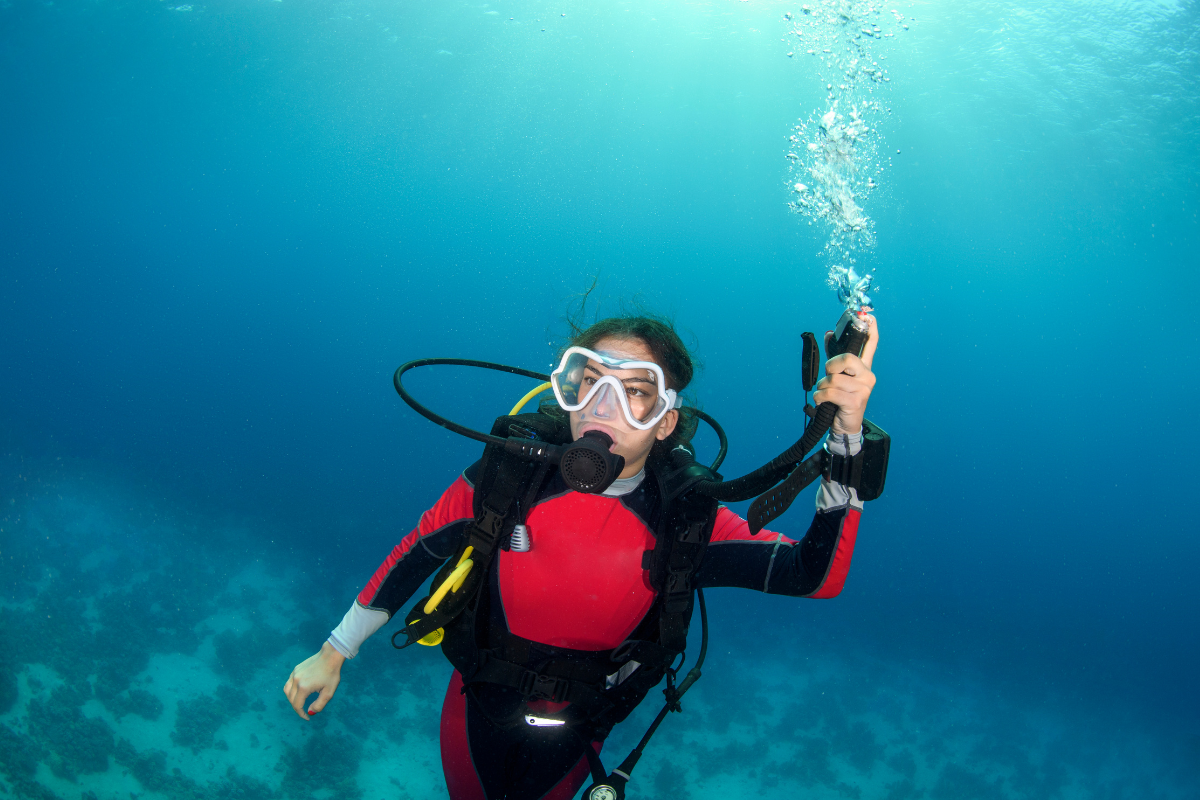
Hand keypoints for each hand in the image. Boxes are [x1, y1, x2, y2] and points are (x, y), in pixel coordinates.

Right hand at [283, 641, 344, 719]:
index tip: (307, 718)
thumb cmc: (331, 674)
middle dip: (296, 708)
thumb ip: (319, 705)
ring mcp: (294, 674)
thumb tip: (310, 712)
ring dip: (291, 699)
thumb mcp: (328, 693)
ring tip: (300, 703)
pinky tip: (299, 691)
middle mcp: (296, 681)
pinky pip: (289, 683)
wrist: (330, 656)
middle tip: (304, 711)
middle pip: (291, 699)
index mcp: (303, 688)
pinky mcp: (295, 669)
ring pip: (287, 691)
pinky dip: (291, 690)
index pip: (297, 706)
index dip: (301, 714)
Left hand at [814, 313, 877, 434]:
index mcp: (864, 367)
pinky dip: (820, 397)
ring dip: (822, 387)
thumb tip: (830, 333)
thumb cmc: (840, 398)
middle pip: (847, 359)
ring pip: (833, 378)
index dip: (870, 330)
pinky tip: (824, 402)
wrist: (844, 425)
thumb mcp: (838, 376)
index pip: (870, 345)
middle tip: (829, 376)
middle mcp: (868, 376)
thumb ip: (835, 357)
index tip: (868, 316)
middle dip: (831, 366)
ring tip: (826, 395)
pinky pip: (830, 392)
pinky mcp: (855, 402)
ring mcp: (864, 389)